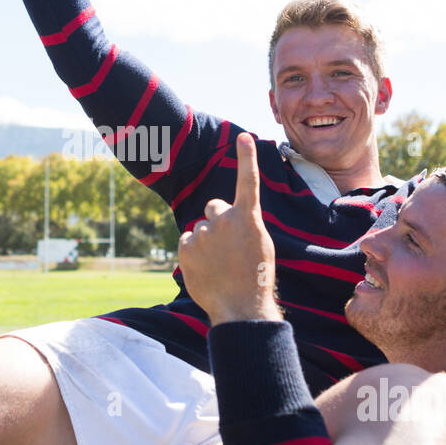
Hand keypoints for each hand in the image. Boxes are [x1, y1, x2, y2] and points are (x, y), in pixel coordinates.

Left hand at [178, 133, 281, 324]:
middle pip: (215, 207)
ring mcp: (203, 232)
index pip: (248, 180)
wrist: (240, 307)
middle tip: (228, 246)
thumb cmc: (256, 277)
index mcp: (249, 217)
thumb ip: (243, 225)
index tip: (244, 137)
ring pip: (201, 228)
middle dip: (218, 220)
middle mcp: (224, 219)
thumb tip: (224, 217)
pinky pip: (187, 242)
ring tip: (219, 265)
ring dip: (207, 241)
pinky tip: (206, 269)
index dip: (246, 157)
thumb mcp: (259, 245)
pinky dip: (193, 253)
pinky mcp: (186, 247)